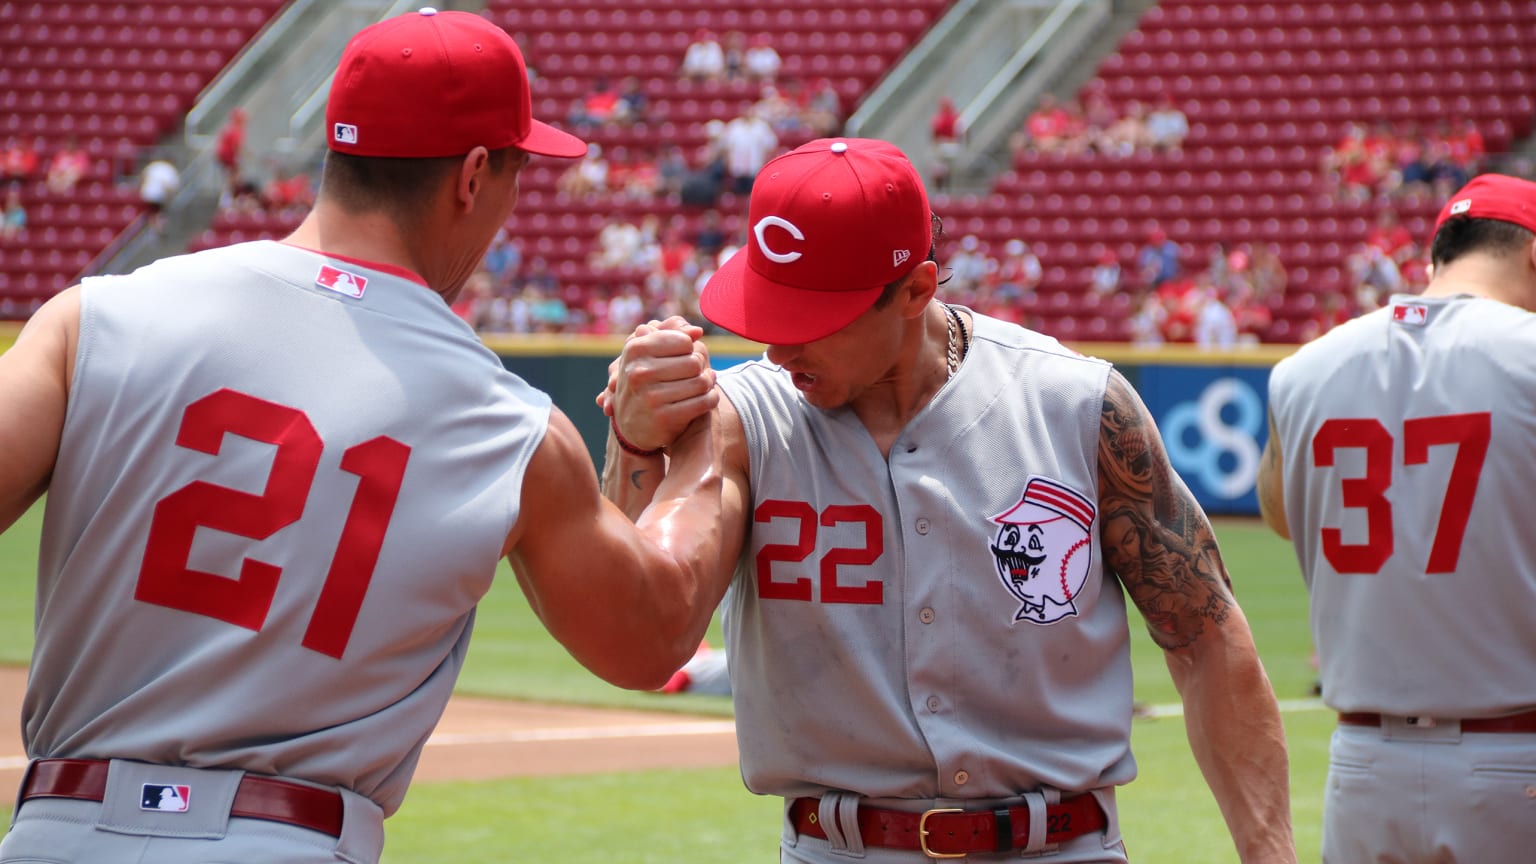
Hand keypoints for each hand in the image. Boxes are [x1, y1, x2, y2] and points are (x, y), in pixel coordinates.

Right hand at [598, 317, 717, 451]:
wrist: (632, 424)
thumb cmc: (647, 379)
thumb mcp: (650, 351)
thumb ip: (673, 332)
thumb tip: (697, 331)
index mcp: (635, 349)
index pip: (684, 340)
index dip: (689, 349)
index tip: (682, 358)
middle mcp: (639, 372)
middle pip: (694, 361)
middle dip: (699, 368)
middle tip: (693, 376)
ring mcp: (650, 396)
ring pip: (702, 381)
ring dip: (707, 384)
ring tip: (701, 387)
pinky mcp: (664, 417)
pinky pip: (704, 402)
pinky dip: (710, 399)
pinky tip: (705, 399)